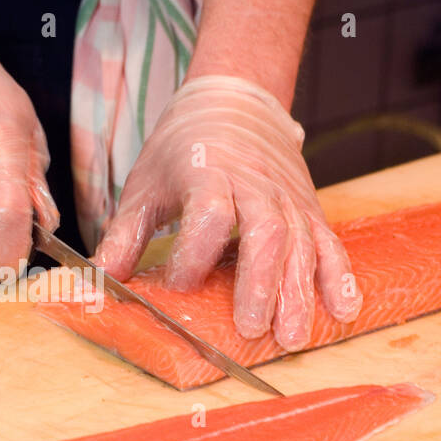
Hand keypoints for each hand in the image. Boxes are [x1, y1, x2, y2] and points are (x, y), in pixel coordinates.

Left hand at [94, 75, 361, 350]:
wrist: (233, 102)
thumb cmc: (182, 149)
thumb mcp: (144, 185)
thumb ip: (124, 236)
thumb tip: (97, 282)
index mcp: (208, 174)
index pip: (209, 216)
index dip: (195, 253)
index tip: (179, 285)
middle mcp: (255, 186)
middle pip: (266, 234)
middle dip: (260, 284)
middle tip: (252, 329)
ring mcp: (287, 198)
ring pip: (302, 245)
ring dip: (299, 293)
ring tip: (292, 338)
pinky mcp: (309, 208)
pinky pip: (330, 242)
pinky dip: (338, 277)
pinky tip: (342, 310)